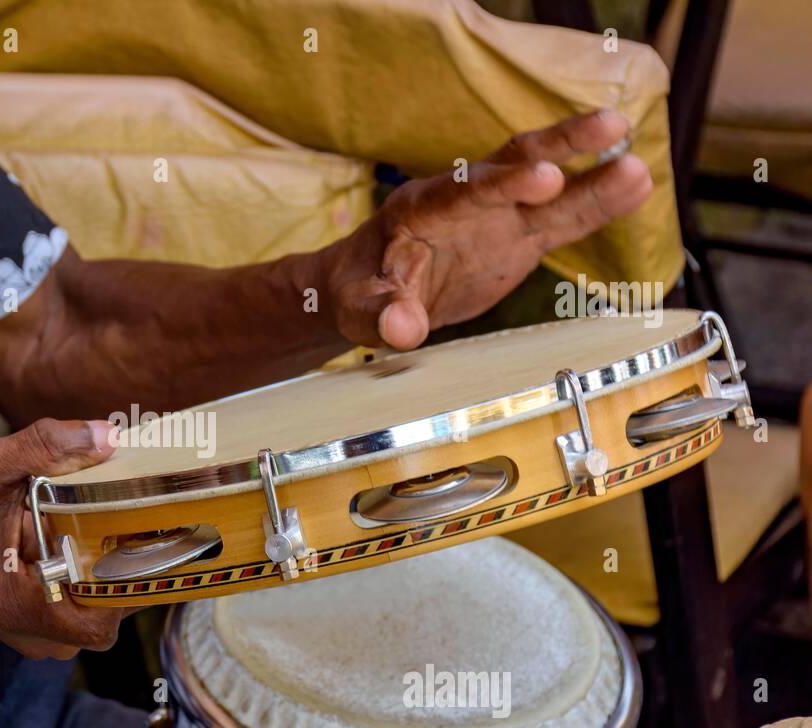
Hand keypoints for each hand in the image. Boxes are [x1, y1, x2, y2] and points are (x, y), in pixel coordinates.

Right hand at [0, 418, 124, 659]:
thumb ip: (40, 448)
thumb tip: (109, 437)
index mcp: (16, 608)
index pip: (98, 622)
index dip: (127, 580)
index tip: (135, 533)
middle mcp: (38, 635)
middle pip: (113, 608)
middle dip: (124, 558)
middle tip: (124, 513)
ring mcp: (47, 634)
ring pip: (107, 603)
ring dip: (111, 560)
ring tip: (102, 520)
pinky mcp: (52, 622)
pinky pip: (94, 599)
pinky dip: (97, 564)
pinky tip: (85, 532)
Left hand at [326, 110, 653, 349]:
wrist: (370, 290)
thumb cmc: (359, 294)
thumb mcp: (359, 309)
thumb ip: (381, 314)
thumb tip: (402, 330)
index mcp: (423, 209)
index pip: (468, 190)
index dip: (507, 183)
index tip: (547, 177)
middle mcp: (465, 200)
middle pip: (514, 164)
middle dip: (561, 145)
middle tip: (610, 127)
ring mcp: (496, 216)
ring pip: (549, 187)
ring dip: (592, 174)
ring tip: (639, 163)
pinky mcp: (517, 236)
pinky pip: (561, 218)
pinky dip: (596, 204)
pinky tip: (637, 185)